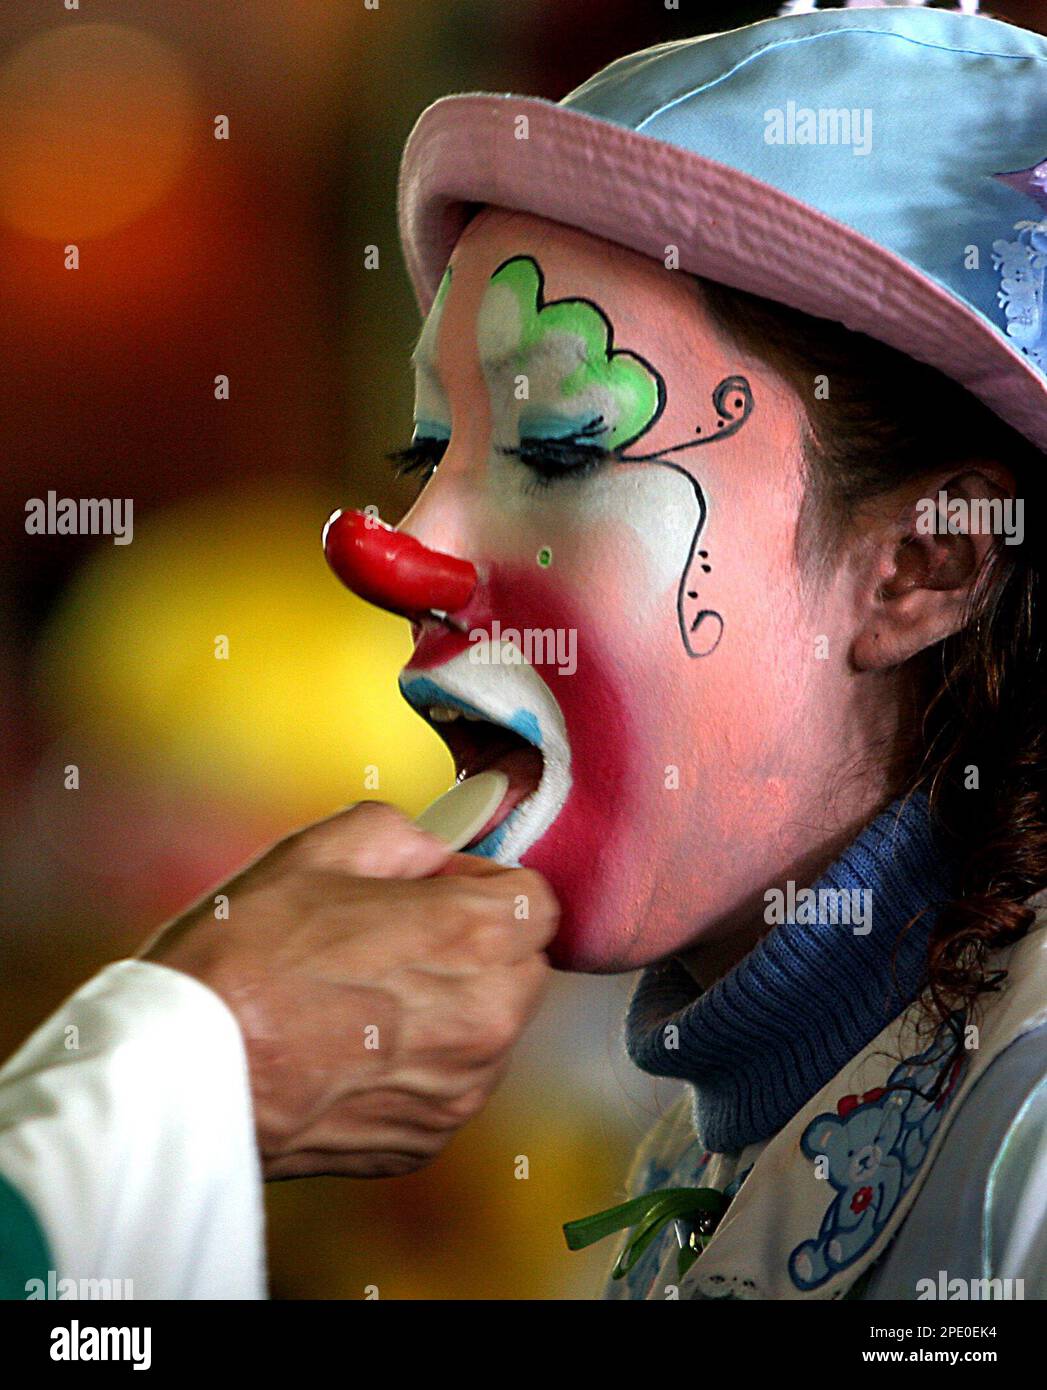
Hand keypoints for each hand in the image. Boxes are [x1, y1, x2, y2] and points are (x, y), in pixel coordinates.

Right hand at [140, 802, 558, 1178]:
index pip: (537, 901)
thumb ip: (402, 835)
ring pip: (492, 1029)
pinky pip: (452, 1084)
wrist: (185, 1073)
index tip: (443, 891)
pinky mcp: (428, 1139)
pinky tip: (357, 1048)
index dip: (487, 885)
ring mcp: (460, 1088)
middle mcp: (486, 1018)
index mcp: (472, 935)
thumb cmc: (244, 960)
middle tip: (400, 941)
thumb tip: (434, 851)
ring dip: (454, 1007)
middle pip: (523, 966)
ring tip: (368, 999)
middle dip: (480, 947)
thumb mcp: (318, 850)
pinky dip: (422, 1066)